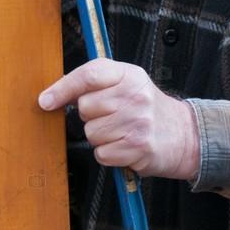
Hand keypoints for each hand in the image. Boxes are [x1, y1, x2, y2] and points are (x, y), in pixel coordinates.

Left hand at [38, 58, 199, 179]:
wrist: (184, 134)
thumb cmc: (146, 108)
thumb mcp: (127, 83)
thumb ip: (94, 83)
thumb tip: (51, 95)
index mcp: (129, 74)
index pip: (89, 75)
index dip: (63, 88)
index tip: (45, 100)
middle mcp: (134, 95)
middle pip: (85, 108)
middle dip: (91, 117)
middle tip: (111, 117)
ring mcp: (137, 121)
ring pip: (91, 133)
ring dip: (100, 138)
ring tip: (120, 132)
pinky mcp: (138, 147)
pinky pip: (102, 154)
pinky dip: (109, 154)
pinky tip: (125, 146)